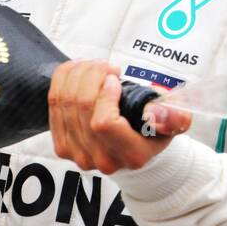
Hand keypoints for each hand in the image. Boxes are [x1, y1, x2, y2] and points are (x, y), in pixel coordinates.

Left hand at [48, 60, 191, 173]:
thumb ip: (174, 116)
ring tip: (95, 66)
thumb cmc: (153, 128)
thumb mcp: (174, 120)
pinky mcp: (62, 146)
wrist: (134, 147)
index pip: (104, 123)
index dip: (105, 95)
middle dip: (91, 74)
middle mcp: (102, 159)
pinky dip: (63, 80)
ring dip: (78, 73)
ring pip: (64, 101)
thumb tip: (156, 111)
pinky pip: (53, 103)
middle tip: (106, 65)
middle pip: (80, 106)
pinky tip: (78, 72)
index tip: (116, 79)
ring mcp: (79, 155)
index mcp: (131, 155)